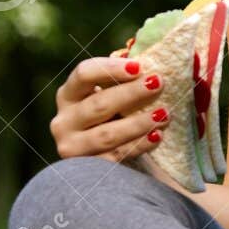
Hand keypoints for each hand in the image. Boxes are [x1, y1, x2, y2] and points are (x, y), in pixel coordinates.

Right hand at [49, 52, 169, 165]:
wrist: (107, 161)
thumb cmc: (113, 119)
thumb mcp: (112, 98)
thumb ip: (123, 81)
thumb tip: (152, 58)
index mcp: (68, 95)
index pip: (83, 74)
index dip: (110, 68)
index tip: (139, 67)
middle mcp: (63, 121)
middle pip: (99, 104)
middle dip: (132, 94)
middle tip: (159, 84)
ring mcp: (72, 147)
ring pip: (107, 134)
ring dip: (139, 123)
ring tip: (164, 114)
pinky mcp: (87, 170)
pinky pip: (116, 156)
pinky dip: (139, 145)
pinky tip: (157, 136)